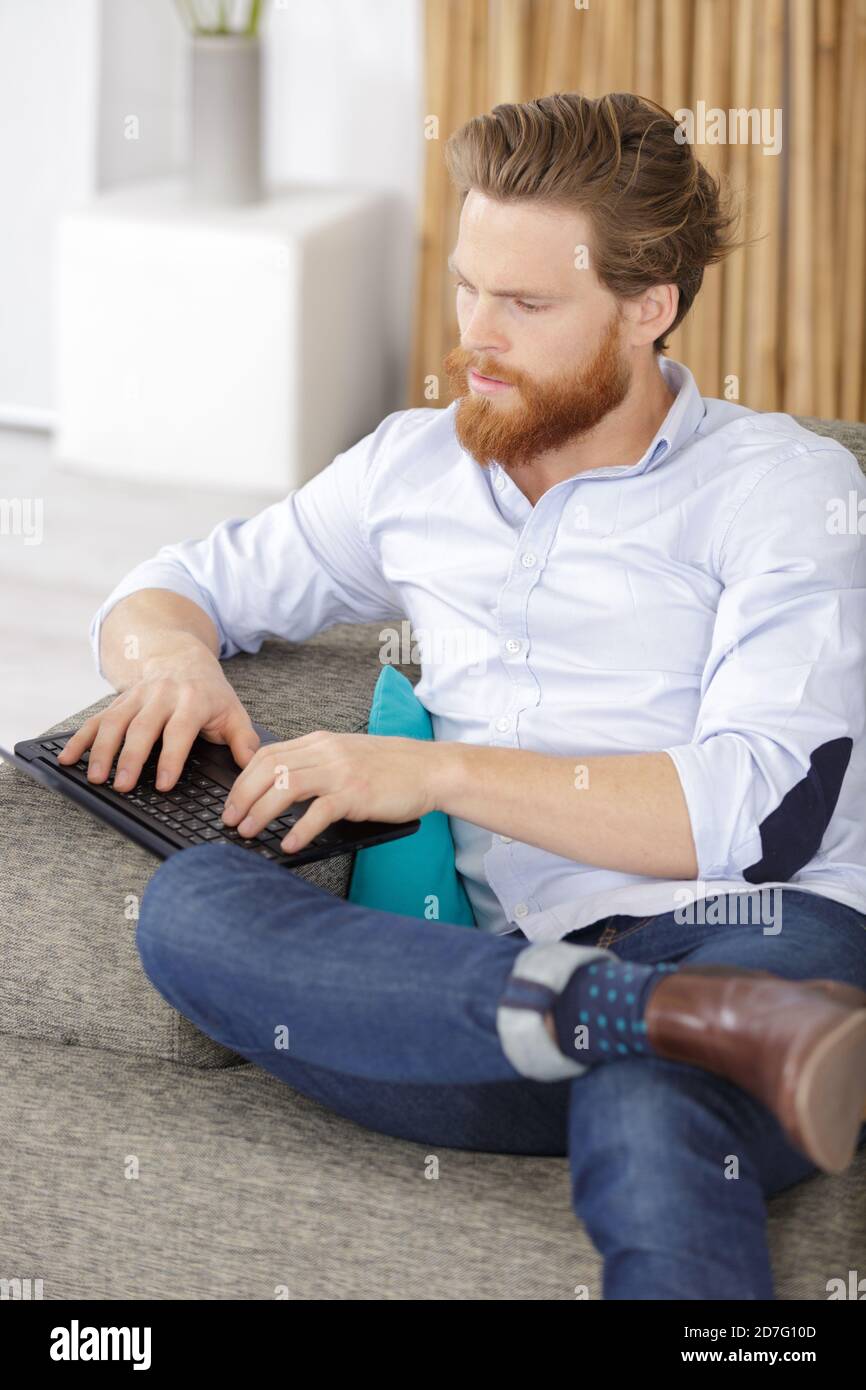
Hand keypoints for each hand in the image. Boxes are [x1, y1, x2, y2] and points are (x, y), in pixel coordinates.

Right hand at [57, 640, 260, 791]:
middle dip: (131, 757)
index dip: (171, 756)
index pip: (180, 729)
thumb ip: (244, 741)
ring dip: (102, 750)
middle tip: (123, 785)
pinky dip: (80, 739)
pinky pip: (96, 719)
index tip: (164, 783)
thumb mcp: (234, 712)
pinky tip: (68, 759)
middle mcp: (162, 696)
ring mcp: (136, 697)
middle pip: (143, 727)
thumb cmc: (210, 693)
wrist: (180, 656)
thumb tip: (253, 768)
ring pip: (115, 722)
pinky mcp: (118, 701)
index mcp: (193, 700)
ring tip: (96, 777)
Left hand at [220, 729, 451, 852]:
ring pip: (285, 787)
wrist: (430, 769)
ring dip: (260, 811)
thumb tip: (280, 789)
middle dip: (241, 795)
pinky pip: (318, 811)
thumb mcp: (346, 756)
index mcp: (319, 743)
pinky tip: (289, 844)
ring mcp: (341, 772)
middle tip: (230, 820)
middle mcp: (325, 752)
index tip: (231, 801)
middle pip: (268, 768)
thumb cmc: (390, 768)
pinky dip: (299, 830)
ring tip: (248, 832)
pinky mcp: (356, 793)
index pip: (267, 754)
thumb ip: (316, 765)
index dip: (242, 779)